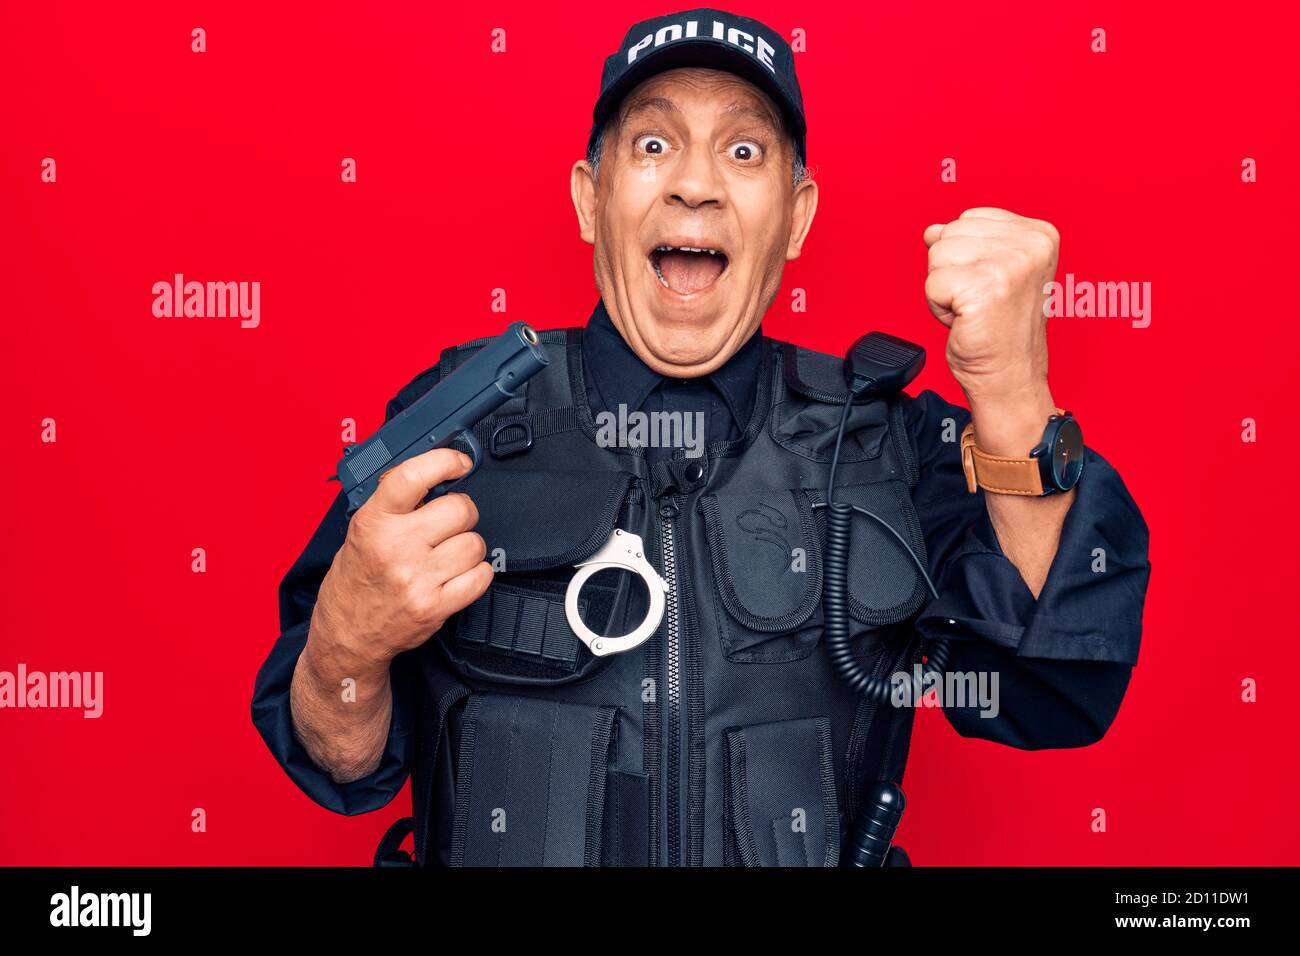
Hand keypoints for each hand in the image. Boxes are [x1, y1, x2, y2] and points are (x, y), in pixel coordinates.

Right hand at [310, 447, 493, 671]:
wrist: (346, 635)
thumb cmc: (355, 580)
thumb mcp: (361, 531)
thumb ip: (395, 504)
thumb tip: (435, 476)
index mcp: (374, 522)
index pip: (414, 475)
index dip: (445, 461)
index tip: (459, 462)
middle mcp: (396, 547)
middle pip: (460, 509)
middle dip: (461, 512)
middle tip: (448, 523)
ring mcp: (418, 578)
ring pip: (475, 543)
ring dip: (467, 546)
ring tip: (447, 554)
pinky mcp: (436, 606)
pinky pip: (481, 576)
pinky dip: (476, 574)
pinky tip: (458, 574)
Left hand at [923, 207, 1058, 403]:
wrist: (1011, 377)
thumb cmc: (1002, 332)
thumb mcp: (988, 273)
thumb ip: (965, 244)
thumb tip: (933, 230)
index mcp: (1039, 234)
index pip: (969, 218)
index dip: (966, 256)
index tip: (989, 285)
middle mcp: (1030, 244)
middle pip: (950, 234)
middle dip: (952, 272)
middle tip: (979, 302)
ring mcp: (1010, 265)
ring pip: (937, 255)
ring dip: (944, 289)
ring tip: (973, 311)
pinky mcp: (985, 288)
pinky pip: (932, 284)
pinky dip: (939, 307)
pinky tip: (965, 321)